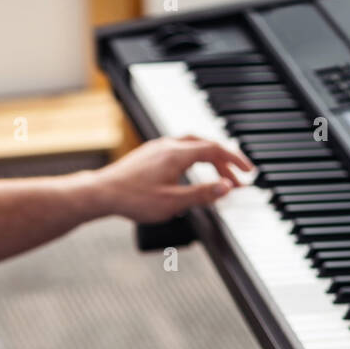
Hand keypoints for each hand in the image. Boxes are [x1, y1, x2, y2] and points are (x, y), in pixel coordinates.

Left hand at [86, 135, 252, 223]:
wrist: (101, 194)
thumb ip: (202, 194)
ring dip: (209, 159)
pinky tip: (192, 174)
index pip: (215, 149)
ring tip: (217, 177)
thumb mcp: (173, 203)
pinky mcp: (148, 154)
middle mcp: (168, 145)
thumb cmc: (133, 199)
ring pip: (192, 145)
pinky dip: (194, 158)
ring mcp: (157, 148)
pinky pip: (179, 149)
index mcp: (178, 154)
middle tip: (235, 180)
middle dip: (224, 162)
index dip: (235, 160)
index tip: (248, 172)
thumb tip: (226, 187)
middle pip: (205, 145)